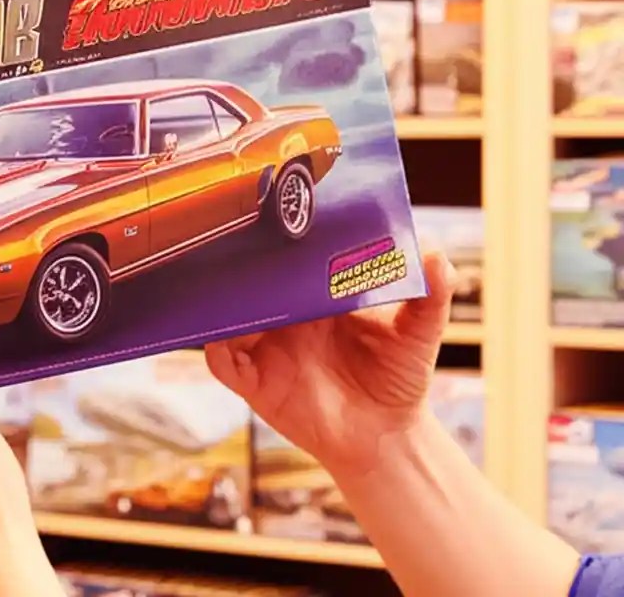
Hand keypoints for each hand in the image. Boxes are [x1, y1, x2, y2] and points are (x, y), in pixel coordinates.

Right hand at [204, 250, 454, 480]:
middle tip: (238, 244)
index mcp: (316, 299)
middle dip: (241, 266)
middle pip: (251, 285)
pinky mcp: (256, 382)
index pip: (289, 263)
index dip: (280, 242)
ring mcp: (267, 349)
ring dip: (222, 303)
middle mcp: (286, 320)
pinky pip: (223, 361)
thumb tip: (438, 255)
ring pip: (228, 318)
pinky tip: (221, 338)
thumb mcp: (418, 333)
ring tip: (225, 289)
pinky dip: (216, 348)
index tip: (275, 218)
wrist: (386, 436)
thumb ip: (429, 296)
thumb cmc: (399, 380)